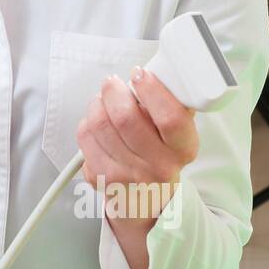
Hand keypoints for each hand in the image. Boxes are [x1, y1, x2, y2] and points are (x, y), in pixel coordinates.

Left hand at [75, 67, 199, 218]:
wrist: (147, 198)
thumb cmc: (161, 154)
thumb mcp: (178, 131)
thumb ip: (172, 102)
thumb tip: (157, 70)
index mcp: (183, 149)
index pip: (170, 118)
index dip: (152, 91)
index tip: (139, 74)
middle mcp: (158, 167)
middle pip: (125, 118)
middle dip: (114, 91)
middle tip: (112, 83)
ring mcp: (127, 176)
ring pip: (99, 124)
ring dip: (97, 104)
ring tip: (104, 101)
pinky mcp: (101, 179)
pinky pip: (85, 137)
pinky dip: (87, 122)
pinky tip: (98, 124)